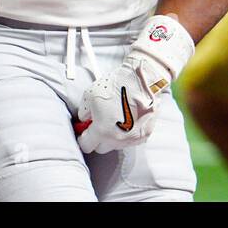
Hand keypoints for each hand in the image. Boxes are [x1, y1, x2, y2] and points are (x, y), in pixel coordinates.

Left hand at [76, 15, 194, 153]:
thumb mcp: (89, 96)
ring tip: (114, 118)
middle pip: (101, 148)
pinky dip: (126, 132)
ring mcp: (132, 138)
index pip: (86, 146)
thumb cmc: (116, 85)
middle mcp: (117, 139)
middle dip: (98, 138)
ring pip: (116, 144)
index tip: (84, 132)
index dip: (83, 138)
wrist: (140, 79)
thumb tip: (85, 120)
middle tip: (98, 123)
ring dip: (112, 135)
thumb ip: (84, 113)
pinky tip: (126, 118)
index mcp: (102, 131)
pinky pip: (130, 139)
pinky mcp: (144, 135)